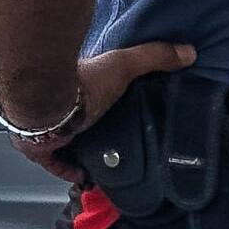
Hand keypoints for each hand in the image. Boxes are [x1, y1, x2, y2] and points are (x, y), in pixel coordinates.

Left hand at [5, 40, 196, 183]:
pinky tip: (86, 177)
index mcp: (72, 85)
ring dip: (79, 152)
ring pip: (63, 142)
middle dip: (91, 130)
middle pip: (75, 120)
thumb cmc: (80, 83)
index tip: (118, 113)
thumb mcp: (121, 65)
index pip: (87, 94)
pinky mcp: (39, 150)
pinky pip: (54, 164)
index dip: (101, 104)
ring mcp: (45, 128)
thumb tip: (189, 51)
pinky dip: (69, 171)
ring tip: (103, 163)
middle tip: (114, 143)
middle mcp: (55, 105)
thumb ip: (151, 57)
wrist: (43, 104)